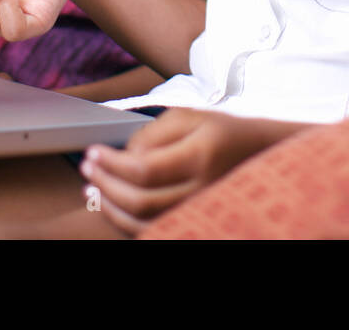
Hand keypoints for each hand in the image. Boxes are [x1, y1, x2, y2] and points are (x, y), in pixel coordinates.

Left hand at [78, 108, 304, 234]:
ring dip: (110, 209)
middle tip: (86, 167)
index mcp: (200, 157)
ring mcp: (200, 212)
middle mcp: (201, 191)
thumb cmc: (222, 131)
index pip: (143, 170)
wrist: (263, 156)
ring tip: (91, 189)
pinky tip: (113, 206)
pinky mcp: (197, 223)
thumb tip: (121, 157)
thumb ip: (151, 134)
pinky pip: (155, 231)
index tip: (92, 152)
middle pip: (139, 201)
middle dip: (105, 185)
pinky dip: (128, 223)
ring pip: (144, 225)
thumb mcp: (189, 116)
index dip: (111, 164)